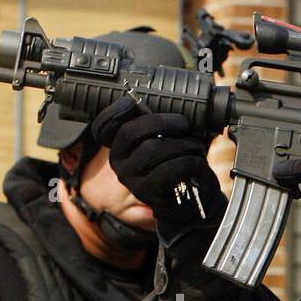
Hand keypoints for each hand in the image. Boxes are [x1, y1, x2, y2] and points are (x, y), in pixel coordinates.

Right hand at [90, 98, 225, 229]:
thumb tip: (157, 101)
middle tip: (185, 125)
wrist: (190, 199)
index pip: (104, 127)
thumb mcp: (165, 139)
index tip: (130, 103)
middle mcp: (119, 163)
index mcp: (119, 146)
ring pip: (153, 149)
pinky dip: (188, 161)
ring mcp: (130, 179)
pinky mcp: (147, 193)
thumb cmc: (177, 163)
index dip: (113, 112)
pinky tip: (196, 162)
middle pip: (133, 132)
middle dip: (165, 123)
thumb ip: (157, 124)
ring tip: (195, 148)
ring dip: (182, 144)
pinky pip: (168, 170)